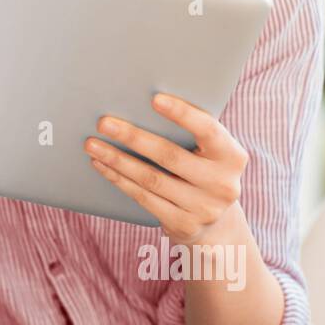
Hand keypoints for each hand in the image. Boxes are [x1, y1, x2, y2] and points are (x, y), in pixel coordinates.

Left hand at [84, 92, 248, 243]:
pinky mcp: (183, 225)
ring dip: (117, 160)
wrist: (217, 224)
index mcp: (232, 156)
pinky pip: (143, 198)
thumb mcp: (210, 153)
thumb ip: (191, 132)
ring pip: (150, 179)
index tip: (154, 99)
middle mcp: (222, 184)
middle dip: (132, 137)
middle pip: (170, 156)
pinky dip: (119, 179)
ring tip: (92, 144)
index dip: (182, 114)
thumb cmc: (204, 171)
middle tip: (103, 122)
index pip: (208, 130)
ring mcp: (203, 208)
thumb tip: (140, 102)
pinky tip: (102, 165)